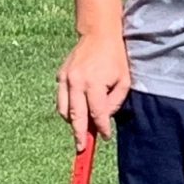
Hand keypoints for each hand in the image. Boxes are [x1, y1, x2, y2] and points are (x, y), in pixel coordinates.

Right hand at [56, 31, 129, 148]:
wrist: (98, 35)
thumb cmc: (115, 58)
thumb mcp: (124, 80)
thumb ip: (114, 101)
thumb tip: (104, 118)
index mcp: (93, 84)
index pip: (96, 114)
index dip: (100, 128)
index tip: (104, 137)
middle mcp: (76, 82)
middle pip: (75, 116)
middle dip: (79, 134)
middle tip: (81, 148)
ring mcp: (65, 79)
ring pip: (63, 109)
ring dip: (71, 121)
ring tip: (80, 129)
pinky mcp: (60, 76)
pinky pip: (60, 98)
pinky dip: (66, 108)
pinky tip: (75, 112)